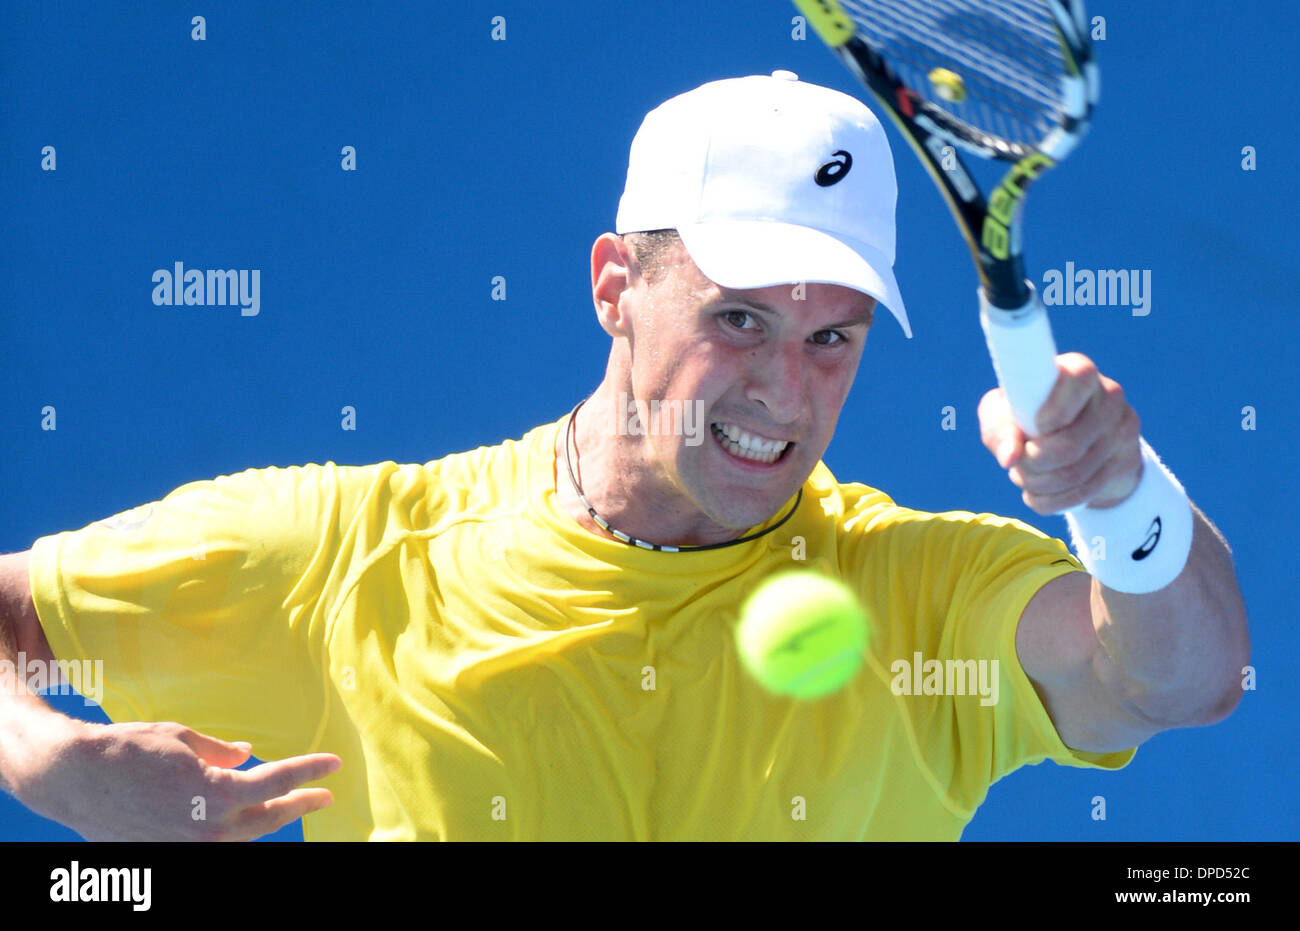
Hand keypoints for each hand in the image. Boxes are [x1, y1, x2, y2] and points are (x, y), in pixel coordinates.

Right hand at [12, 715, 339, 840]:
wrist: (73, 779)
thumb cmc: (127, 750)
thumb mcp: (182, 739)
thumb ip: (222, 751)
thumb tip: (248, 754)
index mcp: (216, 793)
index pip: (277, 781)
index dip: (310, 772)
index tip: (333, 764)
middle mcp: (207, 828)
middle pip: (269, 818)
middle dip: (300, 805)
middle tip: (323, 796)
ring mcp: (187, 847)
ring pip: (242, 838)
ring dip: (266, 822)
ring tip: (287, 807)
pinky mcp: (167, 854)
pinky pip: (213, 846)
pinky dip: (232, 833)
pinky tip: (241, 820)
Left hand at [978, 352, 1141, 514]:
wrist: (1068, 439)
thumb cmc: (1025, 416)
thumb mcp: (1003, 412)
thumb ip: (999, 427)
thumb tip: (1010, 458)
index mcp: (1078, 372)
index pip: (1079, 379)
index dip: (1053, 410)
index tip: (1036, 426)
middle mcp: (1109, 397)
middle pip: (1070, 445)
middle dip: (1032, 464)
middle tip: (1017, 465)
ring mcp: (1121, 430)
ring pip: (1075, 475)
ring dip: (1036, 484)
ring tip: (1022, 476)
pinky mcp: (1125, 461)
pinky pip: (1083, 494)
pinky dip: (1050, 501)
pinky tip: (1036, 494)